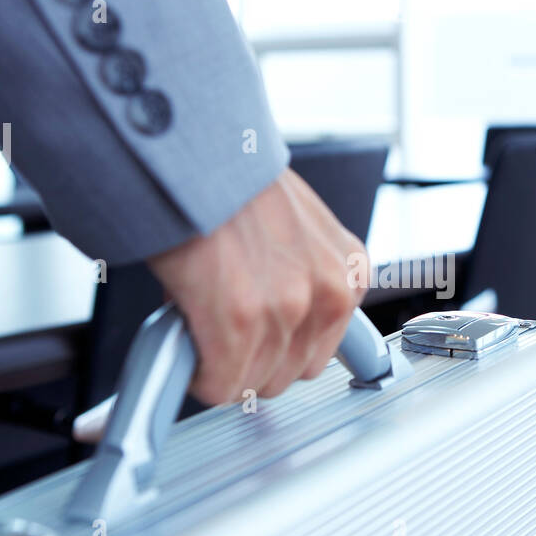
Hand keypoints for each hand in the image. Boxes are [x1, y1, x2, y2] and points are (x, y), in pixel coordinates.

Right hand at [146, 167, 366, 405]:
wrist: (194, 151)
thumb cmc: (233, 181)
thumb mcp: (295, 227)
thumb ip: (300, 278)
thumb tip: (273, 323)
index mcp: (348, 271)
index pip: (325, 349)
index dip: (284, 350)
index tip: (264, 348)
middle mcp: (328, 292)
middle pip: (291, 373)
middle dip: (252, 361)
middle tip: (221, 330)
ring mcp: (288, 308)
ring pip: (255, 383)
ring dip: (223, 366)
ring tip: (202, 326)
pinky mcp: (241, 321)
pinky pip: (219, 383)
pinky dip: (198, 374)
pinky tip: (186, 343)